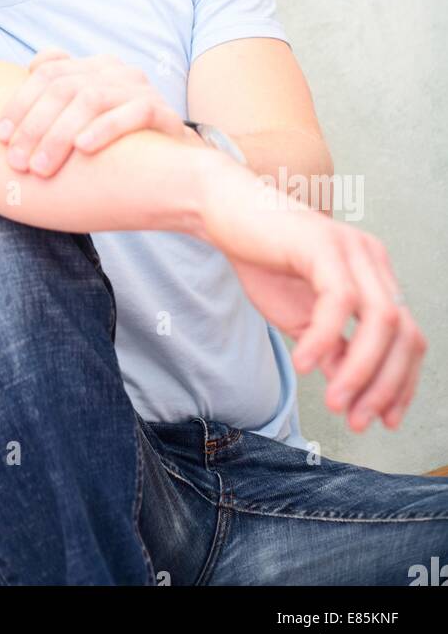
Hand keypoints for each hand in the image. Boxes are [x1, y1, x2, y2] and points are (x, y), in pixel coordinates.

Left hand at [0, 47, 190, 176]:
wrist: (177, 170)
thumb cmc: (116, 151)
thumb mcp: (79, 127)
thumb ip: (52, 114)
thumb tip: (3, 127)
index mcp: (92, 67)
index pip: (47, 71)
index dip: (19, 102)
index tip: (0, 136)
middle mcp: (115, 71)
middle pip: (63, 86)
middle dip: (34, 125)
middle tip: (16, 161)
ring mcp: (140, 88)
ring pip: (92, 98)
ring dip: (59, 134)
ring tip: (41, 166)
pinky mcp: (163, 111)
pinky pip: (134, 113)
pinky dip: (105, 129)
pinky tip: (84, 149)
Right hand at [200, 158, 427, 432]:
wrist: (224, 213)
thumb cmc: (262, 260)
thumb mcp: (300, 317)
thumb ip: (329, 348)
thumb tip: (349, 388)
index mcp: (375, 276)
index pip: (409, 337)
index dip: (401, 383)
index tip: (383, 419)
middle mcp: (373, 260)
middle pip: (405, 333)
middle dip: (386, 385)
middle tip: (358, 420)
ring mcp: (352, 249)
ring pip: (381, 320)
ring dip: (361, 371)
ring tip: (333, 402)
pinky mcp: (323, 244)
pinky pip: (339, 301)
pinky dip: (324, 339)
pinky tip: (303, 363)